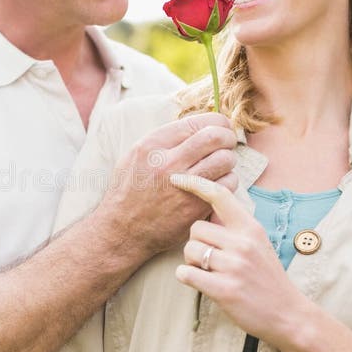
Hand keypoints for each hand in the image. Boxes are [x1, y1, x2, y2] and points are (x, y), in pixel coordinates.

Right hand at [97, 113, 237, 256]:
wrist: (124, 229)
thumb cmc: (130, 191)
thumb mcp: (135, 155)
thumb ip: (164, 139)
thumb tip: (197, 126)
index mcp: (152, 146)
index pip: (197, 122)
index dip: (216, 122)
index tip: (220, 128)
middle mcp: (168, 163)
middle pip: (215, 137)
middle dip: (227, 137)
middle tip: (227, 143)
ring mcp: (184, 186)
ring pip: (225, 160)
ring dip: (228, 161)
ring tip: (220, 165)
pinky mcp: (195, 206)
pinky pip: (226, 185)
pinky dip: (227, 182)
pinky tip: (216, 184)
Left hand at [171, 174, 306, 346]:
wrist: (288, 315)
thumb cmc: (267, 278)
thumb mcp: (258, 244)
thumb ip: (234, 226)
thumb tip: (208, 205)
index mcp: (251, 228)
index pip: (220, 195)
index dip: (195, 183)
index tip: (177, 179)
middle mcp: (243, 243)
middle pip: (196, 228)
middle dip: (196, 242)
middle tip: (210, 259)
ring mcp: (234, 267)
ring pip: (189, 250)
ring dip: (191, 262)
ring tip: (209, 272)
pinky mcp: (224, 290)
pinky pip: (185, 273)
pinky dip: (186, 277)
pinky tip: (200, 282)